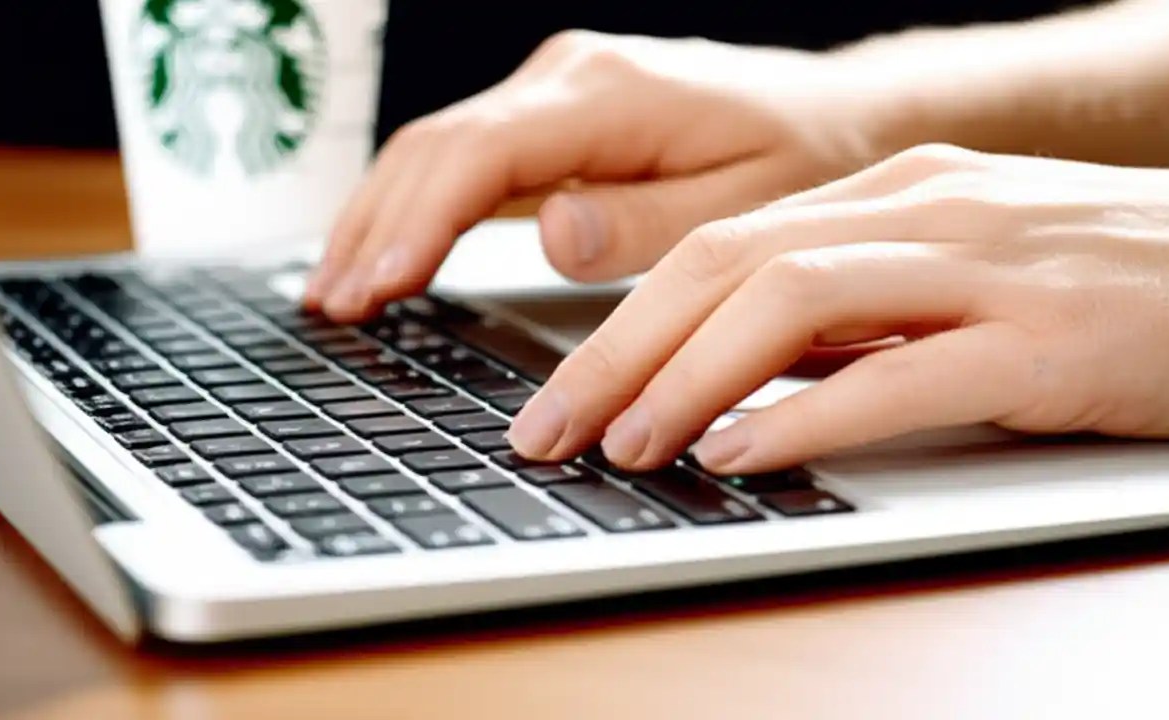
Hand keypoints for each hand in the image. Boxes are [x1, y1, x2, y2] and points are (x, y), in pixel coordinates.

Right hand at [304, 30, 900, 320]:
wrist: (836, 112)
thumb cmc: (800, 159)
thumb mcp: (743, 205)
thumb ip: (643, 222)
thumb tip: (551, 232)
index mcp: (609, 94)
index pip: (480, 155)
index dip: (416, 222)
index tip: (375, 287)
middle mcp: (567, 76)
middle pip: (437, 146)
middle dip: (376, 227)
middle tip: (332, 307)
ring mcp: (554, 91)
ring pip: (435, 147)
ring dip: (379, 216)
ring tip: (334, 289)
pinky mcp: (552, 115)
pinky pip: (462, 155)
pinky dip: (414, 205)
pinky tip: (385, 250)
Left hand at [505, 144, 1168, 473]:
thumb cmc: (1100, 284)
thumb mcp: (956, 277)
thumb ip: (855, 315)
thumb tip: (742, 379)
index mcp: (892, 193)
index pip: (719, 246)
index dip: (620, 321)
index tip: (559, 391)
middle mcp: (923, 211)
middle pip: (727, 265)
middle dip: (619, 351)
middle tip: (549, 428)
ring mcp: (987, 267)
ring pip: (792, 300)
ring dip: (689, 377)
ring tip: (626, 444)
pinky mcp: (1048, 342)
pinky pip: (902, 373)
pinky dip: (808, 415)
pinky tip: (744, 452)